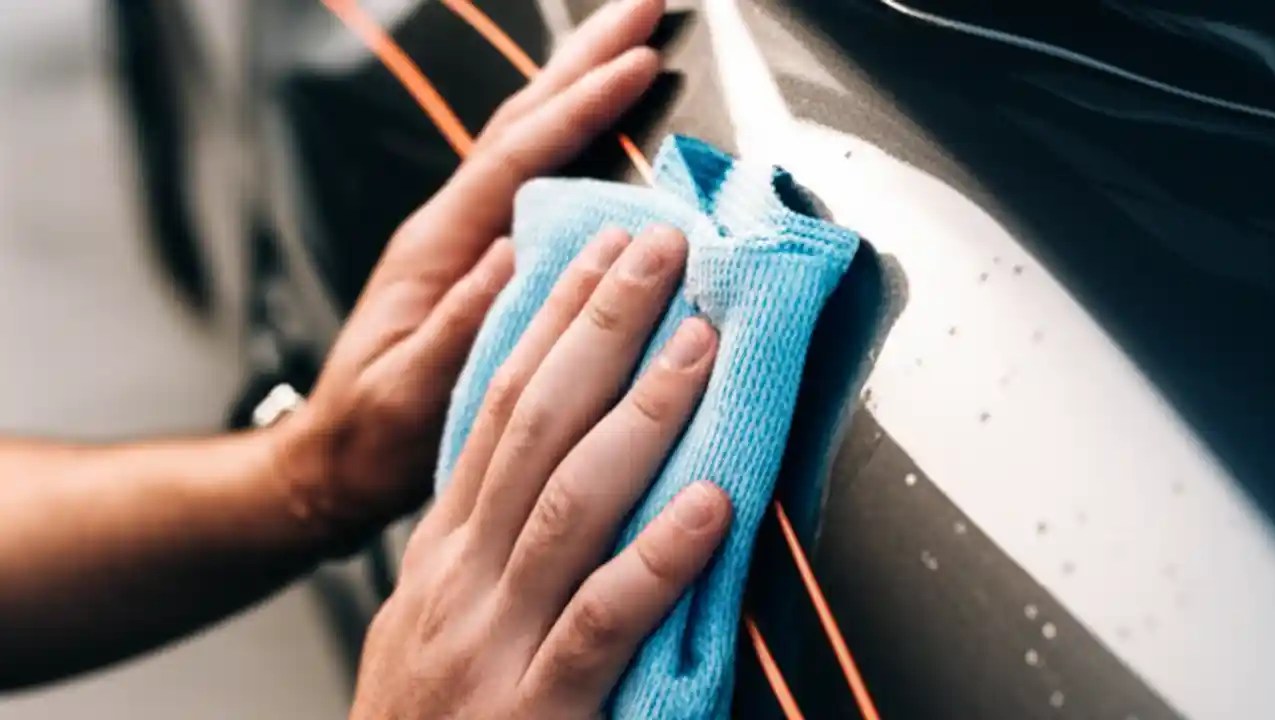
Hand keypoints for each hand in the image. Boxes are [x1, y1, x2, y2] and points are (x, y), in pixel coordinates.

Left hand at [270, 0, 667, 551]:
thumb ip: (458, 325)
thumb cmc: (371, 436)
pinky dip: (572, 142)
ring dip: (578, 89)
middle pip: (523, 123)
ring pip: (529, 144)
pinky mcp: (483, 265)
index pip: (517, 156)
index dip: (578, 108)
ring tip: (629, 46)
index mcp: (438, 249)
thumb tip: (510, 251)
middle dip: (583, 61)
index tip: (637, 63)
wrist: (336, 461)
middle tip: (641, 8)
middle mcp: (452, 231)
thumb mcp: (410, 393)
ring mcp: (466, 243)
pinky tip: (602, 133)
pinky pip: (535, 183)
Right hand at [350, 224, 731, 719]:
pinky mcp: (537, 712)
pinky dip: (657, 559)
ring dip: (641, 415)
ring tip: (698, 346)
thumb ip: (494, 536)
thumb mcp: (441, 611)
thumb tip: (559, 456)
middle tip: (658, 251)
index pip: (497, 406)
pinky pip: (602, 622)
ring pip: (569, 503)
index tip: (600, 253)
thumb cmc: (436, 719)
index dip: (552, 321)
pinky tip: (708, 505)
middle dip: (599, 328)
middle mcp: (460, 578)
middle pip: (533, 426)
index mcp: (444, 547)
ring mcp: (492, 642)